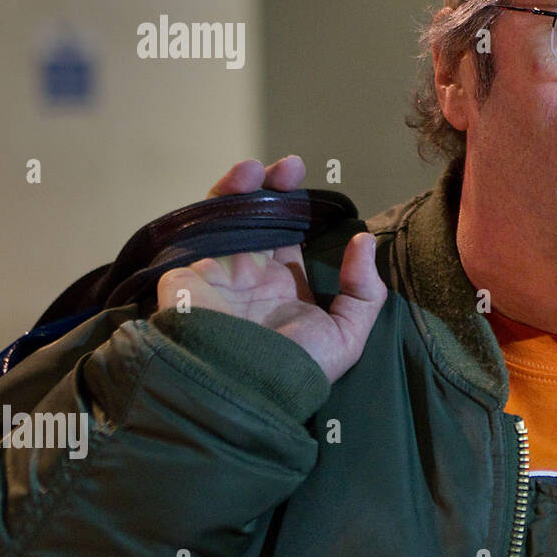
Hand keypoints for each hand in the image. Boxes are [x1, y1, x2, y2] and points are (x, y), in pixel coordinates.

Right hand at [155, 156, 385, 383]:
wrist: (244, 390)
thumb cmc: (296, 368)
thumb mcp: (347, 336)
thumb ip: (364, 291)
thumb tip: (364, 242)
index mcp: (285, 287)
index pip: (293, 238)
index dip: (302, 212)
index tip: (316, 190)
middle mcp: (252, 274)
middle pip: (261, 219)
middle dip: (275, 189)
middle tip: (292, 166)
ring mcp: (221, 269)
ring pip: (230, 216)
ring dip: (246, 186)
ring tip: (263, 167)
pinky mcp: (192, 268)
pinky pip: (202, 226)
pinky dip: (221, 198)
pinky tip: (243, 179)